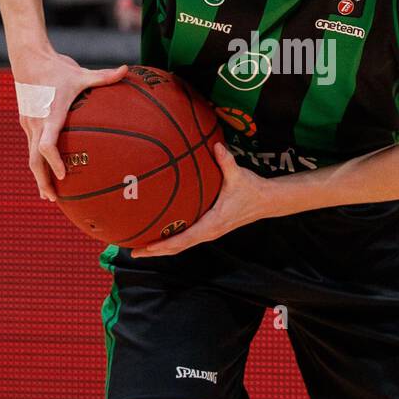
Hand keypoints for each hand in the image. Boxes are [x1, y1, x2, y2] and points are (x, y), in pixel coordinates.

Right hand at [14, 52, 127, 199]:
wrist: (27, 58)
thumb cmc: (56, 67)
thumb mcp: (81, 73)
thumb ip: (104, 76)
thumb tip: (127, 69)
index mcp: (50, 115)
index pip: (47, 145)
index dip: (54, 162)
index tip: (63, 176)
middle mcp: (36, 123)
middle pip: (34, 160)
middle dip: (42, 181)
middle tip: (54, 198)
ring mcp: (29, 123)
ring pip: (31, 156)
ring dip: (38, 176)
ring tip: (49, 195)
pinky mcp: (26, 121)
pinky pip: (32, 147)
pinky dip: (38, 162)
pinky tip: (46, 172)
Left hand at [130, 142, 269, 257]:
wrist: (266, 201)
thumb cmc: (251, 188)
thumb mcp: (239, 175)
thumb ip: (226, 161)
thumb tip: (217, 146)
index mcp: (213, 223)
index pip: (185, 239)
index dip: (165, 244)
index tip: (147, 247)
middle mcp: (209, 232)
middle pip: (178, 248)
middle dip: (155, 251)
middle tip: (132, 252)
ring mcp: (208, 232)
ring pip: (181, 246)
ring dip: (161, 249)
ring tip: (140, 248)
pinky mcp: (209, 229)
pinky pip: (186, 239)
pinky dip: (171, 242)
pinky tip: (159, 236)